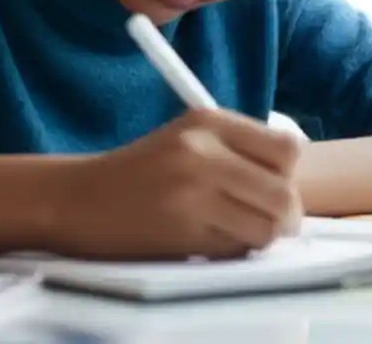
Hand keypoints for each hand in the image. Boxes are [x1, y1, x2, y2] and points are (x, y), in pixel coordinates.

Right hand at [50, 108, 302, 259]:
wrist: (78, 198)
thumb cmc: (138, 172)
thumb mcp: (186, 139)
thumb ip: (237, 151)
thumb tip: (293, 184)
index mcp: (207, 120)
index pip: (287, 148)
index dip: (286, 174)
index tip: (269, 184)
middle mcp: (202, 151)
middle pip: (284, 193)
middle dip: (284, 215)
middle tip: (266, 221)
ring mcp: (192, 192)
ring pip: (267, 227)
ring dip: (259, 237)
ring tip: (233, 231)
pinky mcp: (183, 230)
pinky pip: (237, 249)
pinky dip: (232, 251)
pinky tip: (206, 240)